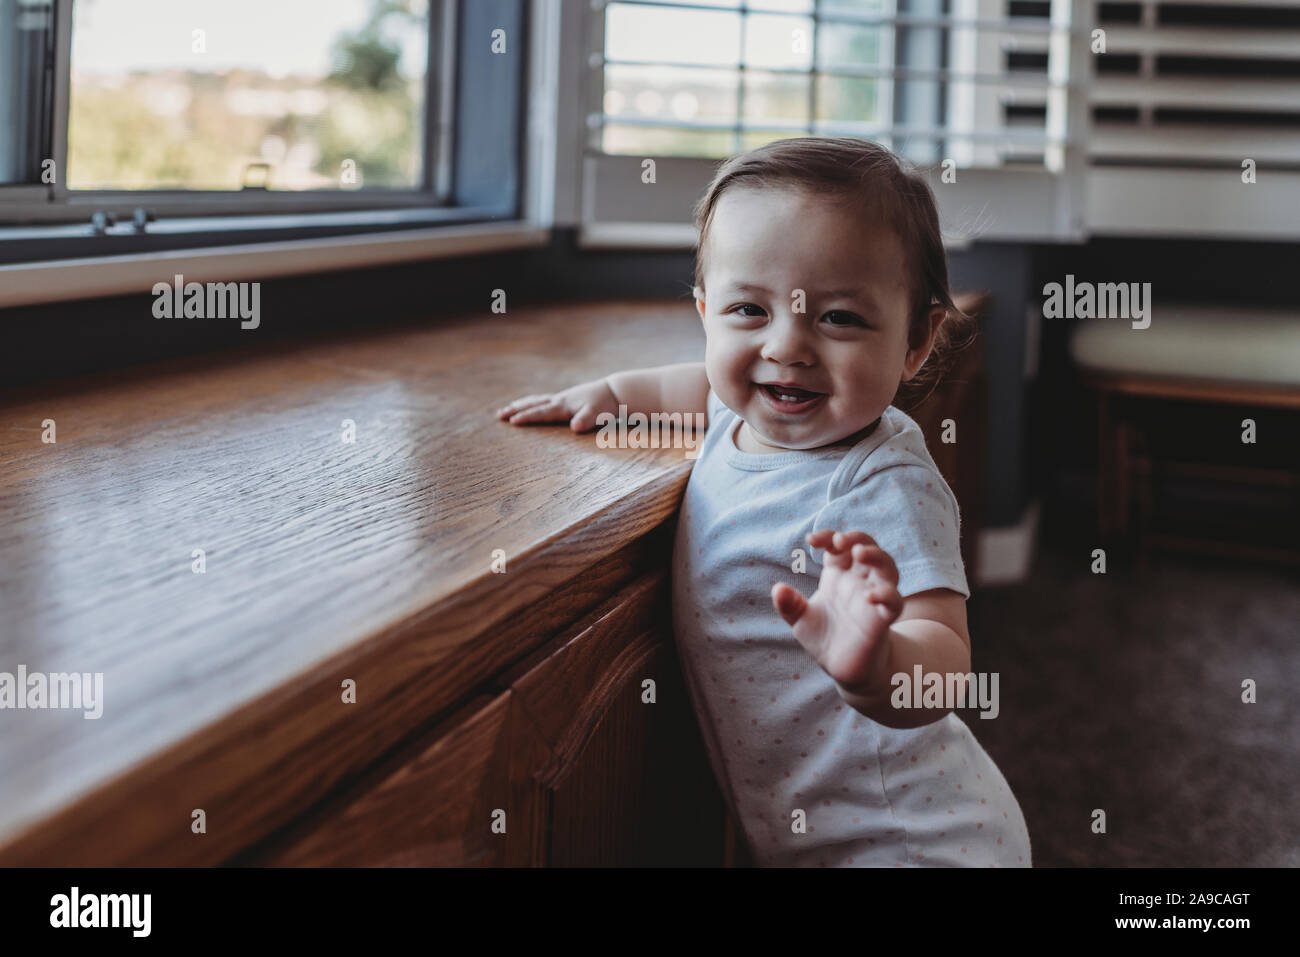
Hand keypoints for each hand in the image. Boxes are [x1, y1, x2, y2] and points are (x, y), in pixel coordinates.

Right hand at [496, 377, 619, 432]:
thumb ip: (585, 420)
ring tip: (509, 407)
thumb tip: (575, 427)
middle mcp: (560, 400)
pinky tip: (535, 404)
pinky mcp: (568, 398)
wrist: (616, 391)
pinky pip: (546, 400)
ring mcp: (563, 398)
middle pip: (533, 404)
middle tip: (499, 414)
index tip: (511, 421)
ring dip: (523, 404)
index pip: (541, 412)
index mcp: (564, 406)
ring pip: (538, 400)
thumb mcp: (597, 414)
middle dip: (516, 409)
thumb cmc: (607, 405)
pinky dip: (535, 402)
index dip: (526, 417)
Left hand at [771, 530, 903, 698]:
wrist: (842, 668)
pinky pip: (895, 601)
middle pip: (868, 548)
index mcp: (838, 575)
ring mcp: (873, 598)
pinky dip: (887, 594)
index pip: (838, 546)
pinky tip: (870, 595)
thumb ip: (790, 605)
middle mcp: (858, 581)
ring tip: (859, 553)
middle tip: (840, 540)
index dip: (827, 537)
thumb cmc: (824, 638)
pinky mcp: (884, 619)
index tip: (811, 540)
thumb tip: (778, 589)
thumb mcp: (800, 620)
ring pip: (887, 567)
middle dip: (856, 538)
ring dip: (876, 556)